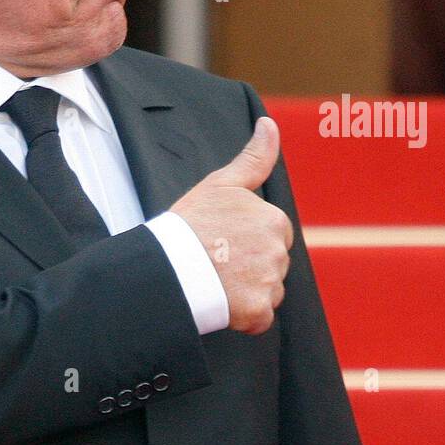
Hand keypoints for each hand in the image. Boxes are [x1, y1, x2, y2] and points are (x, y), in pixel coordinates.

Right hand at [170, 117, 293, 334]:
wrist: (165, 266)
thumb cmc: (190, 223)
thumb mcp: (221, 184)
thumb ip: (254, 157)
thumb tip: (269, 124)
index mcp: (275, 220)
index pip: (272, 237)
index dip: (246, 242)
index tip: (222, 241)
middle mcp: (279, 251)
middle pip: (271, 266)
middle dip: (249, 268)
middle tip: (216, 263)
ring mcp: (269, 282)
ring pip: (267, 293)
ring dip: (246, 293)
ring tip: (215, 282)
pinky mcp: (258, 311)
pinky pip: (259, 319)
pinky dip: (244, 318)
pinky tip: (221, 304)